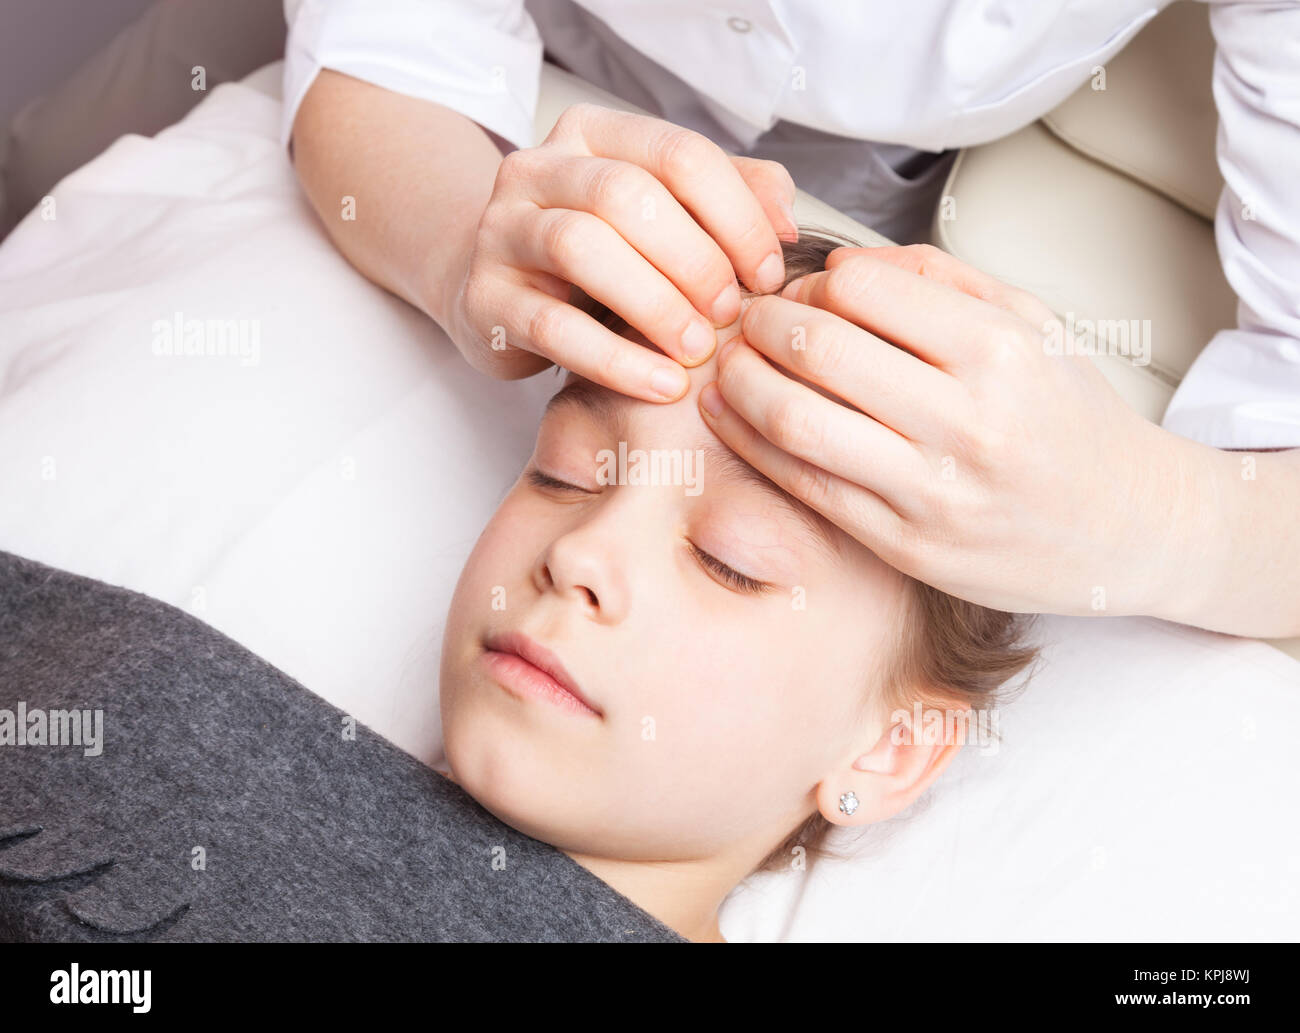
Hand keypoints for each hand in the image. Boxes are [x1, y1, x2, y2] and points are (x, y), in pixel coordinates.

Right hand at [439, 103, 796, 401]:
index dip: (736, 215)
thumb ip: (731, 200)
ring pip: (581, 246)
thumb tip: (784, 222)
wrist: (493, 290)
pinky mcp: (485, 299)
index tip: (768, 274)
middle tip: (732, 314)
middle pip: (628, 196)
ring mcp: (502, 231)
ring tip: (697, 350)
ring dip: (656, 304)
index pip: (680, 154)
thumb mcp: (664, 217)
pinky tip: (663, 385)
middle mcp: (539, 169)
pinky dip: (617, 360)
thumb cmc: (599, 256)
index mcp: (592, 135)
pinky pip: (554, 327)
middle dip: (696, 260)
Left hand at [699, 243, 1196, 617]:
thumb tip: (839, 265)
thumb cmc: (1072, 419)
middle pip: (819, 351)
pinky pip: (805, 485)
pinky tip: (732, 416)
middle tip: (747, 320)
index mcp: (1002, 351)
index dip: (813, 283)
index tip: (800, 289)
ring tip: (728, 364)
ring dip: (742, 383)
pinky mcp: (905, 545)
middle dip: (762, 325)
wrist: (1127, 528)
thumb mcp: (1035, 327)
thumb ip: (941, 282)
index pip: (865, 290)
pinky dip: (752, 444)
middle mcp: (966, 421)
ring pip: (796, 421)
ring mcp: (932, 491)